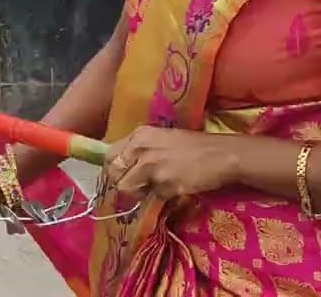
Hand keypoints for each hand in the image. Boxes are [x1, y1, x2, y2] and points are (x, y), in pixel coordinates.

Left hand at [105, 126, 239, 199]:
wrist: (223, 155)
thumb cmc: (194, 146)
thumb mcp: (161, 138)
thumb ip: (140, 149)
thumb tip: (123, 165)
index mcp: (139, 135)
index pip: (109, 155)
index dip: (113, 168)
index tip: (120, 175)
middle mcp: (141, 149)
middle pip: (114, 173)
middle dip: (121, 182)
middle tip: (134, 186)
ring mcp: (152, 168)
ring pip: (127, 188)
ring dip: (138, 192)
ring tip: (155, 187)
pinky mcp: (165, 185)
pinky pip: (153, 196)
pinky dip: (161, 196)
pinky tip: (174, 187)